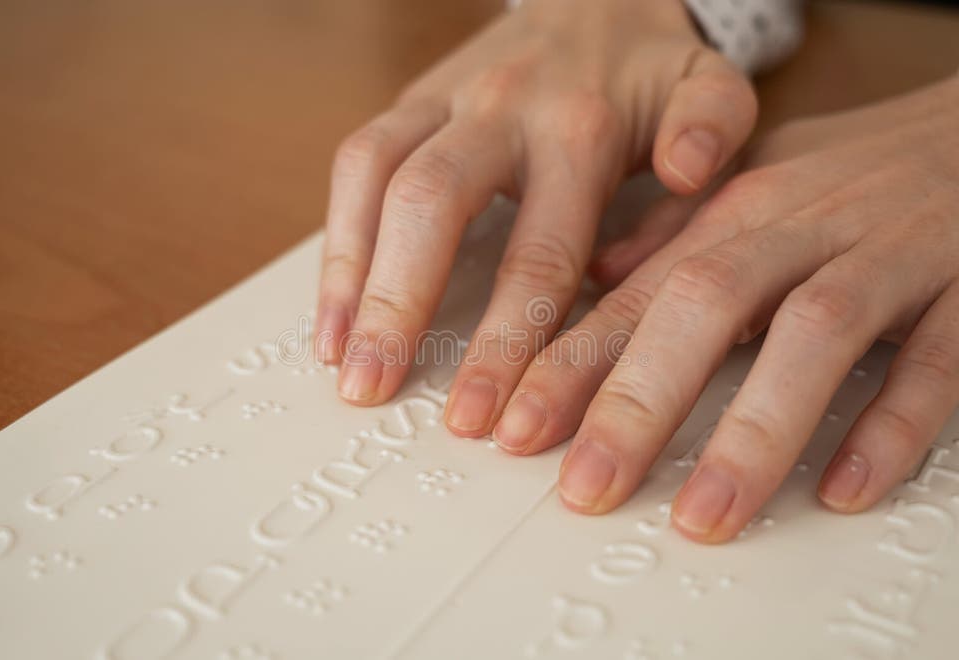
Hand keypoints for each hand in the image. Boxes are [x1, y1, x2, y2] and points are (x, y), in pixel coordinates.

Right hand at [316, 0, 756, 427]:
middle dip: (399, 306)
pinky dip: (337, 242)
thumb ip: (711, 126)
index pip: (539, 250)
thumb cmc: (650, 69)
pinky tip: (334, 310)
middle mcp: (500, 109)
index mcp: (580, 127)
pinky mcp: (409, 103)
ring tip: (340, 361)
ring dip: (349, 276)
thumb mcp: (708, 84)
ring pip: (374, 179)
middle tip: (375, 391)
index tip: (488, 414)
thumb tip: (688, 173)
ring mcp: (444, 101)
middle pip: (430, 205)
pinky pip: (355, 163)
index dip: (508, 340)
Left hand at [494, 75, 958, 541]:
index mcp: (737, 216)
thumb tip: (594, 283)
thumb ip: (674, 239)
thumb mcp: (752, 191)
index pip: (637, 297)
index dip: (571, 365)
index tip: (517, 430)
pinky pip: (935, 358)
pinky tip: (846, 487)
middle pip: (705, 306)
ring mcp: (887, 256)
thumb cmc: (856, 174)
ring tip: (703, 513)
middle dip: (639, 403)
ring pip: (813, 333)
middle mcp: (801, 230)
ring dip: (754, 430)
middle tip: (587, 487)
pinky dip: (893, 423)